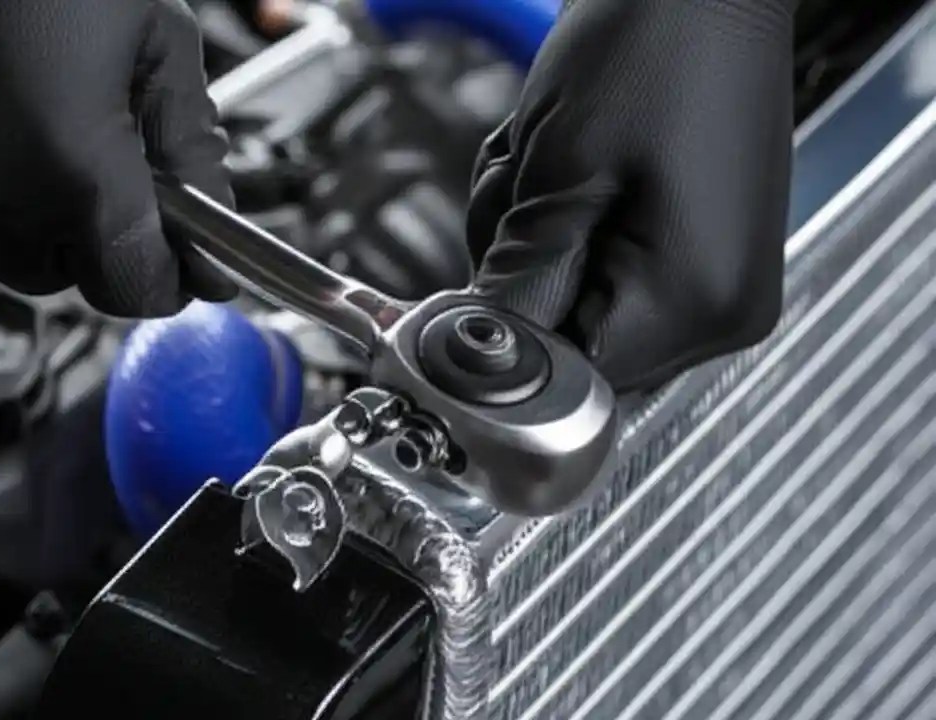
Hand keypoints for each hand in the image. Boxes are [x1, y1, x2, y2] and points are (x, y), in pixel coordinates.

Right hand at [0, 0, 234, 316]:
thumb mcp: (155, 34)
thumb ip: (189, 148)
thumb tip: (207, 229)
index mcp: (72, 169)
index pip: (133, 288)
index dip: (164, 278)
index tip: (177, 263)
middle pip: (54, 275)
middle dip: (87, 237)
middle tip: (98, 160)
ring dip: (12, 199)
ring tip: (18, 99)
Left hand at [467, 0, 793, 392]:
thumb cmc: (649, 46)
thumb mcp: (560, 169)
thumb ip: (520, 277)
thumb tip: (481, 357)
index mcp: (699, 301)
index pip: (572, 383)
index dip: (511, 333)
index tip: (488, 268)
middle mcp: (723, 312)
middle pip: (575, 350)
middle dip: (525, 276)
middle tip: (527, 191)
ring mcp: (717, 286)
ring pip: (577, 311)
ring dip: (539, 244)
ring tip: (555, 167)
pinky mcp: (701, 258)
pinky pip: (602, 278)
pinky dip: (566, 230)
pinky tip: (573, 170)